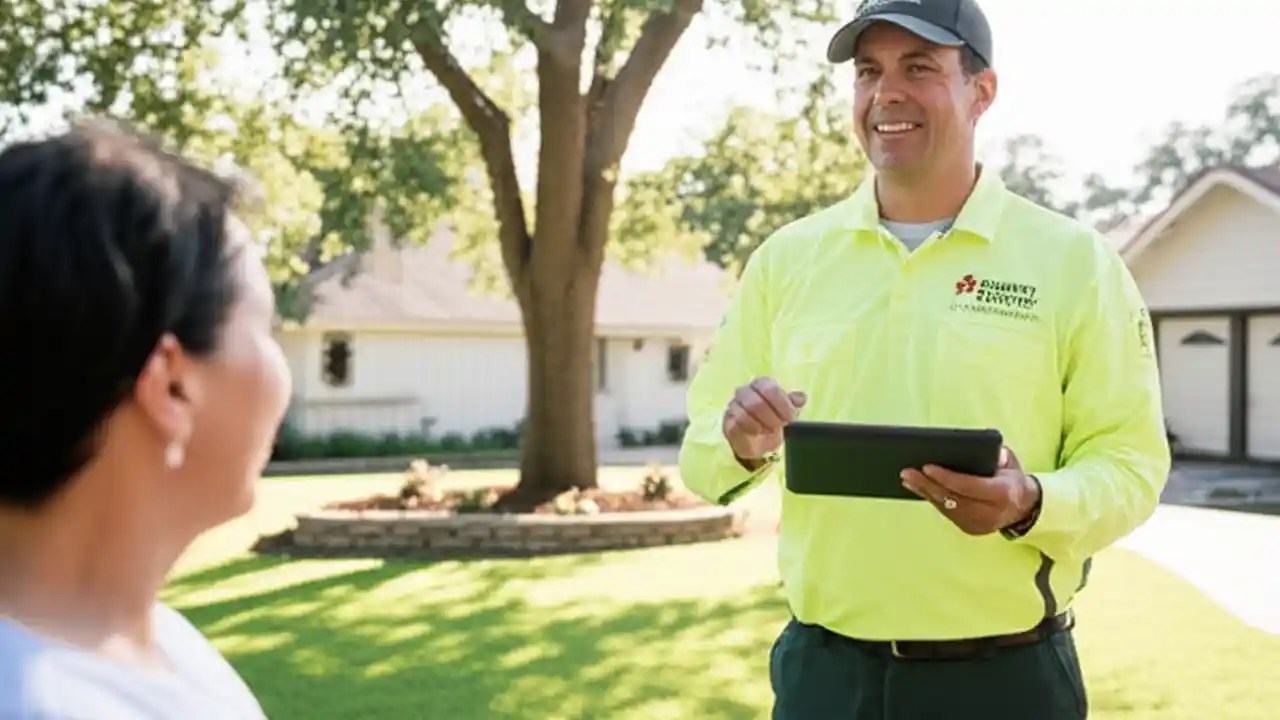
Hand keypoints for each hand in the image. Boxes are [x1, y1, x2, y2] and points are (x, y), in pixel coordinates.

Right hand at [722, 377, 806, 466]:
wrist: (758, 441)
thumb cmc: (773, 421)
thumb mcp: (787, 412)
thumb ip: (793, 403)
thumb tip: (800, 398)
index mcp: (761, 384)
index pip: (768, 387)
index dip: (781, 402)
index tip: (791, 416)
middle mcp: (745, 392)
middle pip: (755, 401)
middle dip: (771, 416)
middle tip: (781, 425)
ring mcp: (734, 406)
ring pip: (744, 413)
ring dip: (761, 424)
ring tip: (770, 430)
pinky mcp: (728, 421)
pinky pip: (737, 424)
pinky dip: (751, 430)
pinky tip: (758, 433)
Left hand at [899, 446, 1039, 535]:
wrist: (1023, 508)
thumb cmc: (1012, 479)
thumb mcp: (1010, 463)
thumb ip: (997, 455)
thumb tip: (979, 450)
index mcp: (1002, 494)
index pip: (968, 486)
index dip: (946, 477)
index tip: (926, 466)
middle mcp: (990, 512)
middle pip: (952, 498)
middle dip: (927, 485)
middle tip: (907, 472)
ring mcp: (979, 524)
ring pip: (946, 508)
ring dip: (925, 492)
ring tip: (907, 478)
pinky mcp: (970, 529)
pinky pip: (947, 513)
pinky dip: (932, 500)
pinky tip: (918, 488)